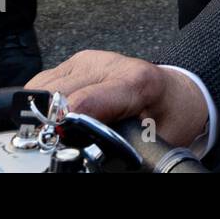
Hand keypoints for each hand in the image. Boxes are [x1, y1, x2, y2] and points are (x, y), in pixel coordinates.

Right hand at [26, 50, 207, 148]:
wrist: (176, 92)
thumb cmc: (169, 115)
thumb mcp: (156, 137)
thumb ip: (126, 146)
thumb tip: (97, 158)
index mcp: (136, 83)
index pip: (86, 101)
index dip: (65, 122)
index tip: (57, 139)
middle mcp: (110, 65)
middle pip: (58, 92)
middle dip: (51, 120)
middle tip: (54, 142)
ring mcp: (91, 60)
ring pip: (45, 84)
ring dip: (43, 109)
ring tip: (55, 130)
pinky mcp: (79, 60)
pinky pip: (45, 79)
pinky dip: (43, 99)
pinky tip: (54, 114)